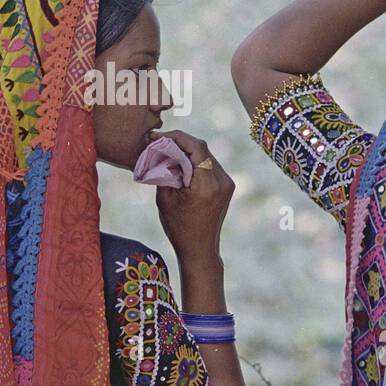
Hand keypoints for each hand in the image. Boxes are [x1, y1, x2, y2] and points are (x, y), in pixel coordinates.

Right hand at [153, 130, 233, 265]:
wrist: (199, 249)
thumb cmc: (178, 226)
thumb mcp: (165, 197)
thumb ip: (164, 170)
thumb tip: (160, 149)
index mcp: (207, 185)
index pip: (196, 147)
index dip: (177, 137)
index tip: (158, 136)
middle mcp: (222, 181)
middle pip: (202, 148)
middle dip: (180, 142)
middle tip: (159, 141)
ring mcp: (227, 183)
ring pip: (206, 155)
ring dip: (187, 150)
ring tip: (167, 152)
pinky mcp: (227, 186)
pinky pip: (210, 165)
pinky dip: (195, 161)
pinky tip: (180, 163)